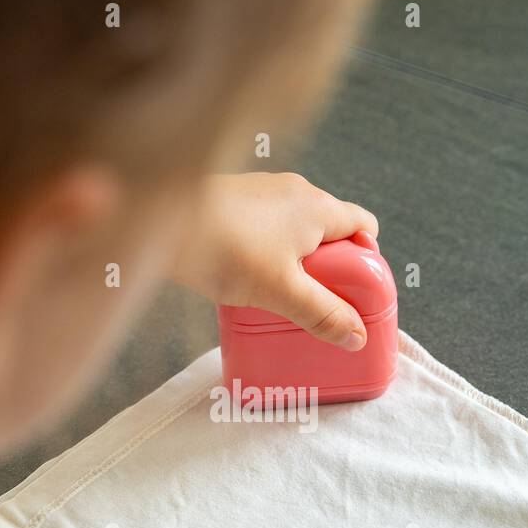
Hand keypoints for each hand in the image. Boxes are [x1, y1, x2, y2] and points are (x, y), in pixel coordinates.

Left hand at [171, 172, 378, 350]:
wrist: (159, 216)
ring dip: (296, 260)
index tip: (357, 292)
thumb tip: (357, 337)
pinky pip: (267, 226)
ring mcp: (263, 191)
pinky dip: (268, 250)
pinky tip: (247, 278)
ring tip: (280, 296)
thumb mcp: (281, 291)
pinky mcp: (235, 199)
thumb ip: (322, 313)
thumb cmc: (226, 248)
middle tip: (318, 303)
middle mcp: (295, 190)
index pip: (364, 226)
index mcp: (318, 206)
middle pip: (330, 230)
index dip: (369, 259)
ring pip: (296, 229)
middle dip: (331, 266)